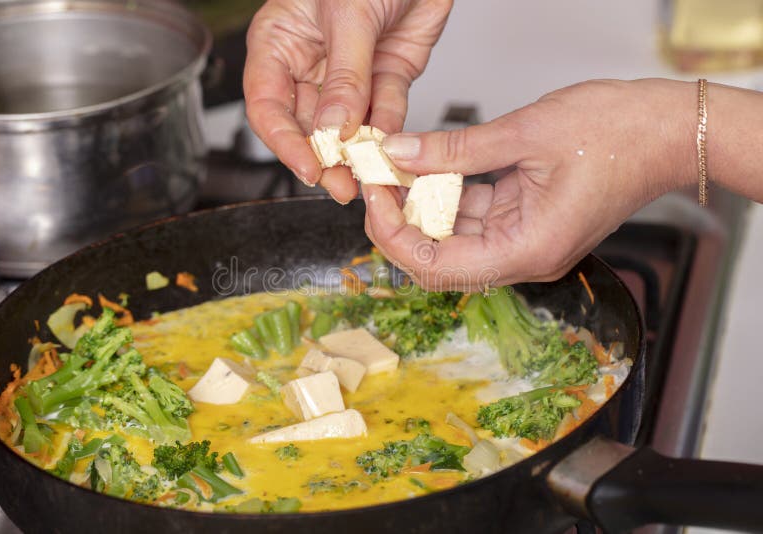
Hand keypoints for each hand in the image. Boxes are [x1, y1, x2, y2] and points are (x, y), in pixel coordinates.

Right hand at [244, 0, 451, 202]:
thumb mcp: (349, 14)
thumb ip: (343, 77)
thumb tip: (332, 130)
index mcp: (280, 43)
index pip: (269, 106)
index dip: (285, 143)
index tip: (308, 168)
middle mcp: (310, 63)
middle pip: (308, 126)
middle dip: (325, 159)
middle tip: (342, 186)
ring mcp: (349, 74)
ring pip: (347, 127)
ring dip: (358, 156)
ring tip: (370, 182)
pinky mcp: (386, 75)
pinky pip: (384, 114)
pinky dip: (389, 136)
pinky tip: (392, 155)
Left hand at [364, 79, 695, 290]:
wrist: (668, 131)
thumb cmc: (620, 133)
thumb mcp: (525, 132)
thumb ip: (454, 149)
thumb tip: (400, 154)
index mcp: (528, 250)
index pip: (437, 266)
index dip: (395, 235)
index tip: (374, 196)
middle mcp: (524, 257)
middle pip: (439, 258)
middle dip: (401, 221)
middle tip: (377, 180)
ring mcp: (524, 242)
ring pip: (452, 238)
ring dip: (421, 206)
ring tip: (396, 168)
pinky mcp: (525, 222)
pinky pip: (473, 218)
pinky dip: (447, 195)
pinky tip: (428, 167)